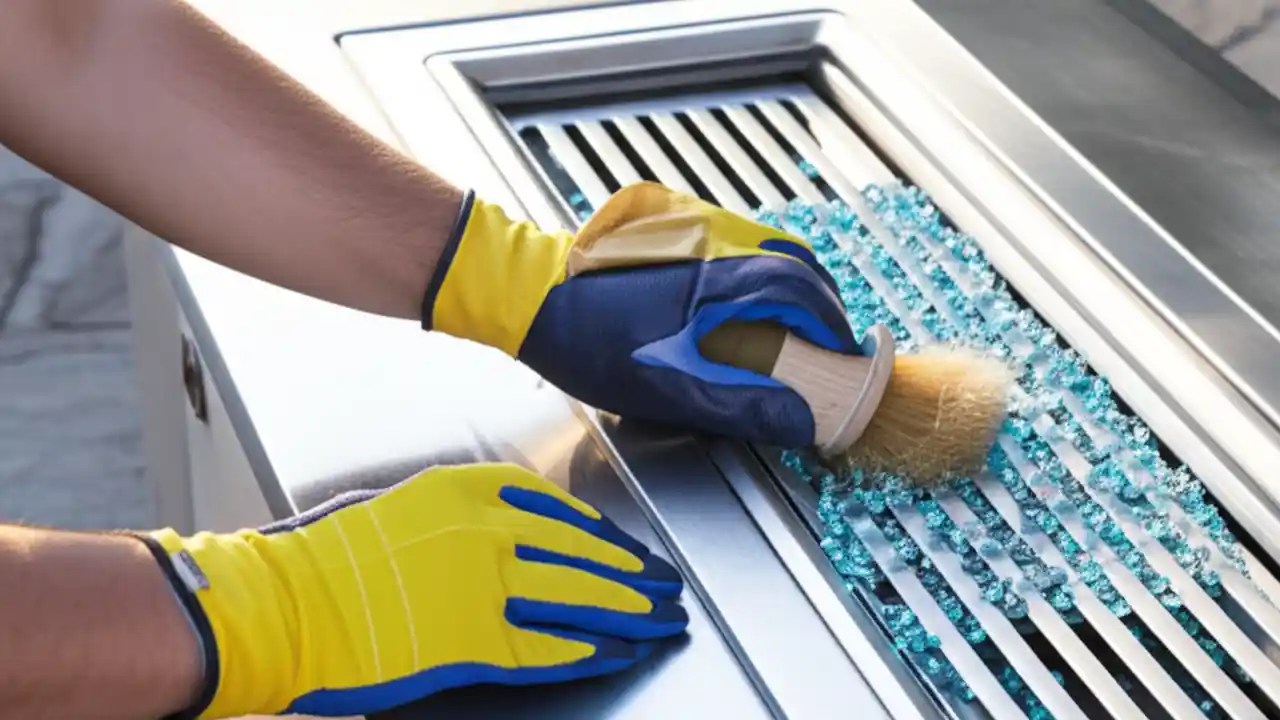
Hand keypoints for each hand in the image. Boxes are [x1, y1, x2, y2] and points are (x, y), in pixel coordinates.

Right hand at [141, 463, 686, 717]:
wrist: (284, 600)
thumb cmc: (327, 554)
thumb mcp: (402, 506)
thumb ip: (462, 516)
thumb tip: (506, 536)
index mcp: (470, 490)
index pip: (563, 512)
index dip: (608, 537)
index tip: (633, 550)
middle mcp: (489, 530)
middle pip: (585, 554)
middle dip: (635, 574)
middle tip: (668, 586)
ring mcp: (486, 586)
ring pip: (582, 598)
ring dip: (631, 612)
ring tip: (664, 620)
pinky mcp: (476, 642)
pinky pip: (551, 646)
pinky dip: (593, 650)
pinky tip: (622, 652)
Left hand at [424, 182, 855, 446]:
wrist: (530, 293)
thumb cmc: (587, 340)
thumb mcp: (662, 387)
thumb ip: (736, 404)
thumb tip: (796, 421)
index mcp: (716, 280)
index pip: (800, 291)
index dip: (831, 324)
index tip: (845, 355)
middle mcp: (714, 244)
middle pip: (795, 261)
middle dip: (821, 304)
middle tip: (829, 345)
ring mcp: (696, 231)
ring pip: (772, 248)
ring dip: (795, 288)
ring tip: (799, 329)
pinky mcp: (679, 231)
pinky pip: (742, 245)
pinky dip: (764, 275)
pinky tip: (754, 306)